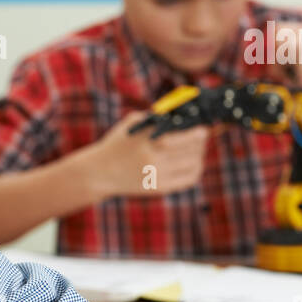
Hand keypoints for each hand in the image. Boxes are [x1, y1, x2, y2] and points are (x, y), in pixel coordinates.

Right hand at [91, 110, 210, 196]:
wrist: (99, 172)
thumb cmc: (117, 143)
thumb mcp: (133, 123)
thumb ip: (157, 116)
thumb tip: (184, 113)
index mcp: (147, 139)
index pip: (184, 135)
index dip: (198, 132)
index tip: (202, 127)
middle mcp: (153, 158)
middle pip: (192, 149)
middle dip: (200, 141)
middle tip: (202, 135)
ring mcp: (157, 175)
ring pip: (193, 163)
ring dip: (199, 154)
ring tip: (197, 149)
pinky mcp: (158, 188)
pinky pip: (188, 179)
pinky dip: (196, 170)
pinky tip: (194, 163)